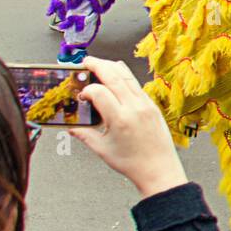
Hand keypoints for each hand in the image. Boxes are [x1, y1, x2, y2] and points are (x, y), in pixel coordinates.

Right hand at [69, 58, 188, 198]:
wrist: (160, 169)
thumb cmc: (132, 163)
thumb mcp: (102, 149)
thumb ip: (84, 134)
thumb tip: (70, 126)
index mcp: (120, 119)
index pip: (98, 91)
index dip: (86, 90)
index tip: (81, 96)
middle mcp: (134, 108)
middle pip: (113, 76)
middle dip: (96, 65)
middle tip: (84, 62)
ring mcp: (146, 105)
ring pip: (127, 76)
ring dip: (111, 66)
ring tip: (98, 63)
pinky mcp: (152, 105)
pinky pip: (136, 85)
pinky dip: (124, 76)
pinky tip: (116, 75)